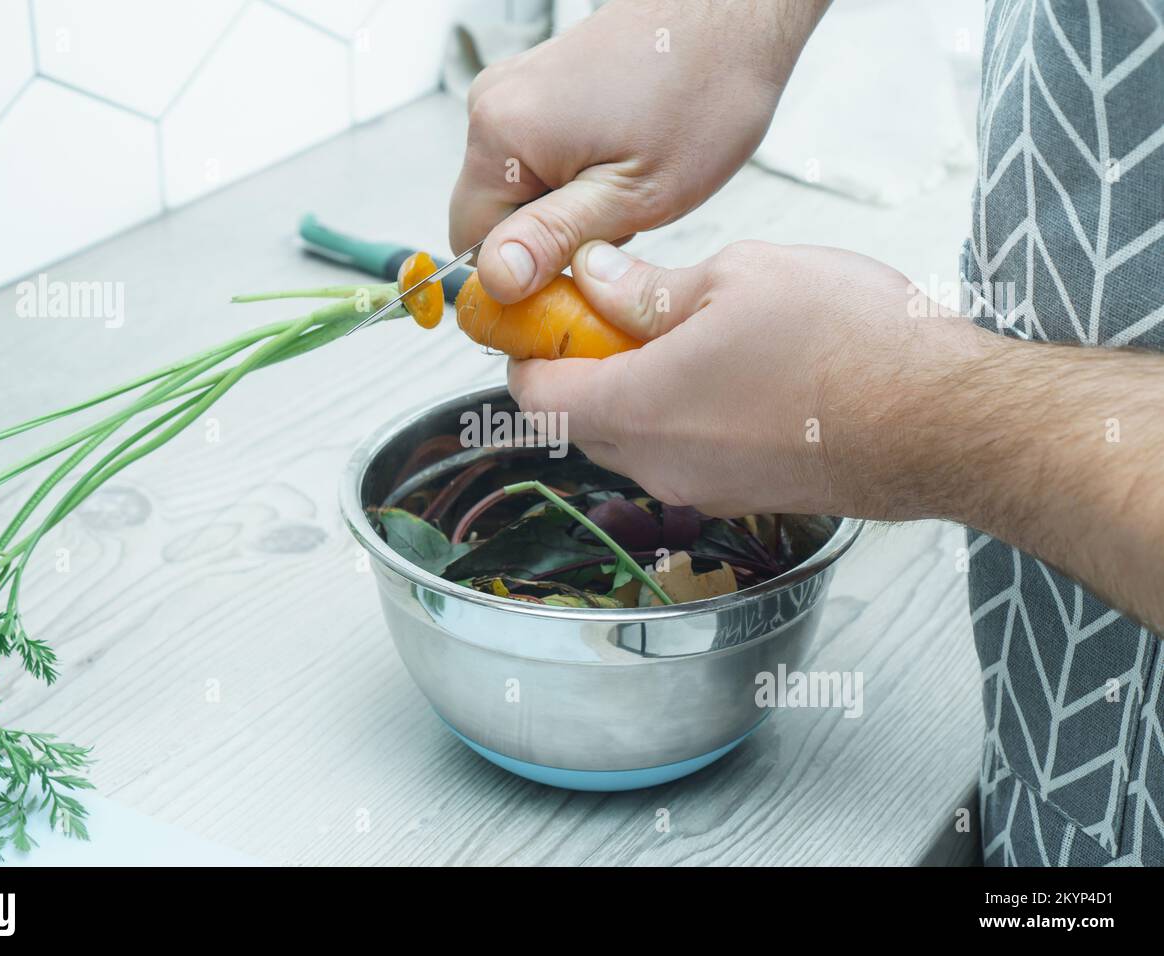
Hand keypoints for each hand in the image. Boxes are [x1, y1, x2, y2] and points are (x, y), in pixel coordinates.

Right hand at [449, 0, 827, 303]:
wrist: (734, 17)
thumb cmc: (702, 92)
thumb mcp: (633, 194)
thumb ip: (555, 240)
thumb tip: (494, 280)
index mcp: (503, 134)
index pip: (468, 245)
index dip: (514, 282)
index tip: (566, 294)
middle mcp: (492, 106)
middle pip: (491, 219)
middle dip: (545, 245)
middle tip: (615, 231)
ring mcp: (514, 93)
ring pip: (516, 194)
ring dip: (563, 214)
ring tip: (626, 191)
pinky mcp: (537, 89)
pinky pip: (534, 162)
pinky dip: (571, 182)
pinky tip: (620, 166)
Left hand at [508, 239, 986, 517]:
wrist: (942, 421)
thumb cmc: (848, 346)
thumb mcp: (737, 278)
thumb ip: (648, 289)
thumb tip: (596, 279)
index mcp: (636, 409)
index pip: (534, 398)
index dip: (529, 353)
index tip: (547, 317)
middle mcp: (659, 465)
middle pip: (579, 424)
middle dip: (584, 371)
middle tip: (616, 314)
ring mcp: (703, 489)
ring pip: (634, 442)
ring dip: (637, 394)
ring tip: (687, 335)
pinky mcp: (746, 496)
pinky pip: (685, 457)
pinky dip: (683, 418)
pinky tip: (731, 372)